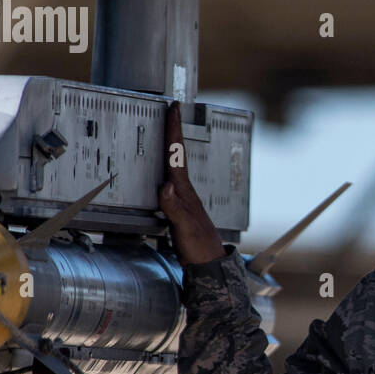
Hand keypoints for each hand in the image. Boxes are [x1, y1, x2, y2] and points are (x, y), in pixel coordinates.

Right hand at [159, 101, 226, 264]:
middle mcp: (186, 190)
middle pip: (178, 154)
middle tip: (172, 108)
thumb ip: (175, 209)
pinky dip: (167, 167)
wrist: (210, 265)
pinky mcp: (181, 207)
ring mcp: (184, 198)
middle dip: (174, 130)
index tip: (173, 109)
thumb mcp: (185, 229)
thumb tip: (166, 186)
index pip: (177, 155)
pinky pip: (171, 179)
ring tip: (168, 129)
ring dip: (171, 146)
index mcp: (185, 191)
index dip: (174, 131)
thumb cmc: (199, 247)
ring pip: (176, 164)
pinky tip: (164, 169)